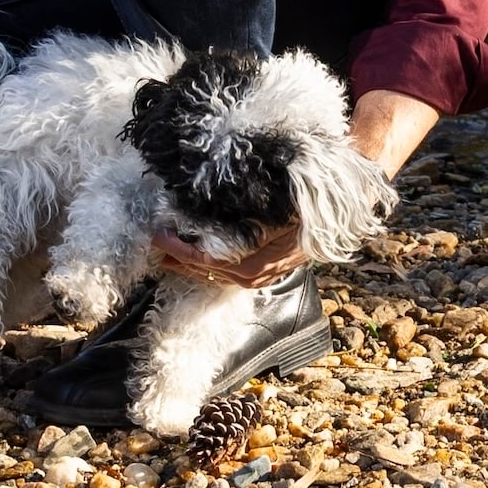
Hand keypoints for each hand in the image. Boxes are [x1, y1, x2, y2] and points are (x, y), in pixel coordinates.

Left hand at [154, 223, 307, 289]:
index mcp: (250, 265)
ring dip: (189, 264)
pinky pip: (226, 272)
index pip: (202, 260)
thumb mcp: (270, 213)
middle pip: (204, 272)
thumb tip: (203, 215)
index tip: (156, 234)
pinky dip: (206, 264)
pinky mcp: (263, 271)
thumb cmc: (301, 209)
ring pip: (214, 275)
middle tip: (151, 244)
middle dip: (176, 259)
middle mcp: (251, 277)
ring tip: (166, 252)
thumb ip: (240, 224)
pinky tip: (195, 256)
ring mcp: (258, 277)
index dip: (177, 249)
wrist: (336, 217)